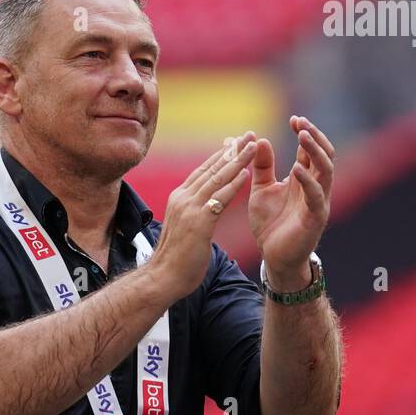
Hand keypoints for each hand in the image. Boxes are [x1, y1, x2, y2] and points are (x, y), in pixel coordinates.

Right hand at [148, 133, 257, 301]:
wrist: (161, 279)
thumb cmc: (174, 261)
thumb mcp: (183, 230)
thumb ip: (193, 216)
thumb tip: (204, 213)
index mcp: (179, 199)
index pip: (202, 172)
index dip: (220, 156)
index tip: (234, 143)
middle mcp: (182, 199)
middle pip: (211, 169)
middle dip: (232, 151)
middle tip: (248, 135)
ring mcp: (189, 209)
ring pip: (217, 178)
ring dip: (237, 161)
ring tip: (253, 146)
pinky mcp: (198, 222)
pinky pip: (219, 199)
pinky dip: (233, 184)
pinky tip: (246, 173)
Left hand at [246, 116, 334, 289]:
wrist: (273, 258)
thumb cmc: (270, 225)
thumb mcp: (262, 190)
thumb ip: (262, 167)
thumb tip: (258, 139)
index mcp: (304, 179)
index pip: (311, 150)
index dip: (305, 132)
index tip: (294, 119)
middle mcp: (315, 187)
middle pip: (324, 154)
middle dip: (314, 136)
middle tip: (301, 123)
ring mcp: (318, 202)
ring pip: (326, 170)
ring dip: (316, 151)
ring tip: (303, 136)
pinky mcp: (315, 218)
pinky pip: (316, 195)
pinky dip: (308, 180)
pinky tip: (297, 169)